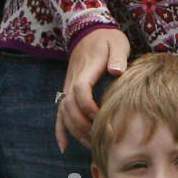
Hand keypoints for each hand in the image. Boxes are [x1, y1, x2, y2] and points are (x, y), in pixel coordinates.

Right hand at [55, 28, 130, 151]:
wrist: (89, 31)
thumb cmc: (107, 39)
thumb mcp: (117, 42)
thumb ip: (117, 57)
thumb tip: (116, 71)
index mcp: (86, 69)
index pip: (80, 90)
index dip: (88, 106)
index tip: (101, 116)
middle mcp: (72, 80)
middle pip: (70, 106)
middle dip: (82, 124)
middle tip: (99, 137)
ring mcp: (68, 86)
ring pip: (64, 112)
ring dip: (74, 130)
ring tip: (89, 145)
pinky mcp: (68, 91)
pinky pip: (59, 112)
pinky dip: (60, 130)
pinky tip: (64, 146)